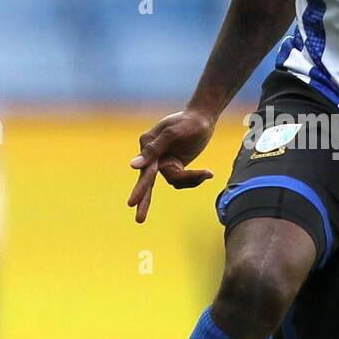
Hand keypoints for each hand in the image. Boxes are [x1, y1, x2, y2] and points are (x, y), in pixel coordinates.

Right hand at [127, 107, 216, 222]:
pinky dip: (194, 178)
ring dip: (190, 180)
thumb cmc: (187, 122)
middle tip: (139, 220)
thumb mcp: (172, 134)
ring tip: (207, 173)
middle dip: (144, 201)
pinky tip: (207, 173)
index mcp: (147, 145)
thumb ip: (153, 150)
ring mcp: (164, 162)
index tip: (131, 204)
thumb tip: (132, 166)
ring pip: (174, 181)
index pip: (145, 171)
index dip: (140, 189)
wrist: (203, 118)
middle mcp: (153, 156)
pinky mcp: (175, 165)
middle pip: (149, 183)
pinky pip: (182, 180)